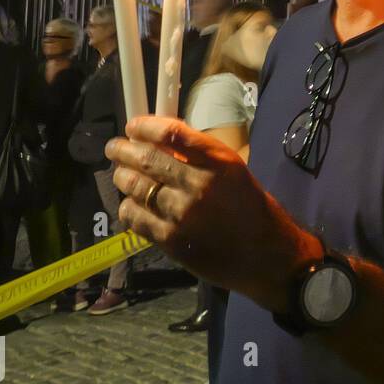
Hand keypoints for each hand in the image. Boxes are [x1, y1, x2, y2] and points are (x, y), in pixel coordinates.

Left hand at [106, 116, 322, 311]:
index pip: (171, 133)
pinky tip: (131, 205)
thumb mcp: (234, 173)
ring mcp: (183, 214)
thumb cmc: (253, 211)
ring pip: (136, 187)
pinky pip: (135, 217)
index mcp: (220, 162)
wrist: (269, 257)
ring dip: (122, 178)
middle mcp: (200, 184)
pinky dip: (128, 208)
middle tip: (115, 148)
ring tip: (121, 175)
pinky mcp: (172, 240)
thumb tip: (161, 143)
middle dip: (122, 150)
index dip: (144, 126)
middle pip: (147, 158)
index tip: (133, 127)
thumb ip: (200, 158)